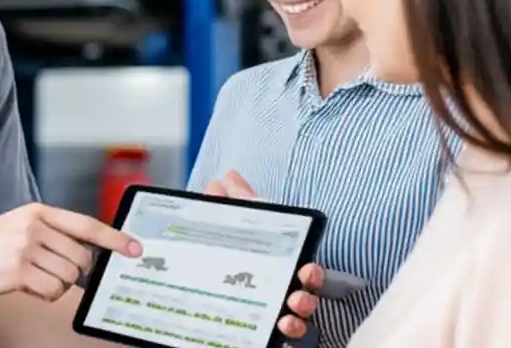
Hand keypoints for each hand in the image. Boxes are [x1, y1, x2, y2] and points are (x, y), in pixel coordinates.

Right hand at [0, 203, 141, 300]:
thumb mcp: (18, 225)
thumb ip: (49, 232)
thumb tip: (84, 251)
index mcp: (38, 211)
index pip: (86, 224)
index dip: (114, 238)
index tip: (134, 248)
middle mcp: (34, 226)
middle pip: (81, 257)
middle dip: (75, 271)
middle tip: (52, 272)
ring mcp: (26, 248)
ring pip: (68, 276)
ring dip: (56, 284)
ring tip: (32, 277)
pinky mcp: (17, 271)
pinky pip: (52, 290)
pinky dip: (45, 294)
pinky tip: (27, 286)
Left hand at [202, 174, 321, 339]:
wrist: (198, 303)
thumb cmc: (231, 258)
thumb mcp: (231, 232)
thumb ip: (231, 206)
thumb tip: (224, 179)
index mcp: (281, 269)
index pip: (305, 273)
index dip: (312, 274)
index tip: (307, 269)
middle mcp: (282, 297)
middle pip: (305, 302)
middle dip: (306, 300)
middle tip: (296, 297)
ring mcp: (272, 319)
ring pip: (296, 326)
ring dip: (296, 324)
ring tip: (285, 321)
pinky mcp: (261, 337)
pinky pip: (279, 344)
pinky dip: (282, 344)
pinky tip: (278, 342)